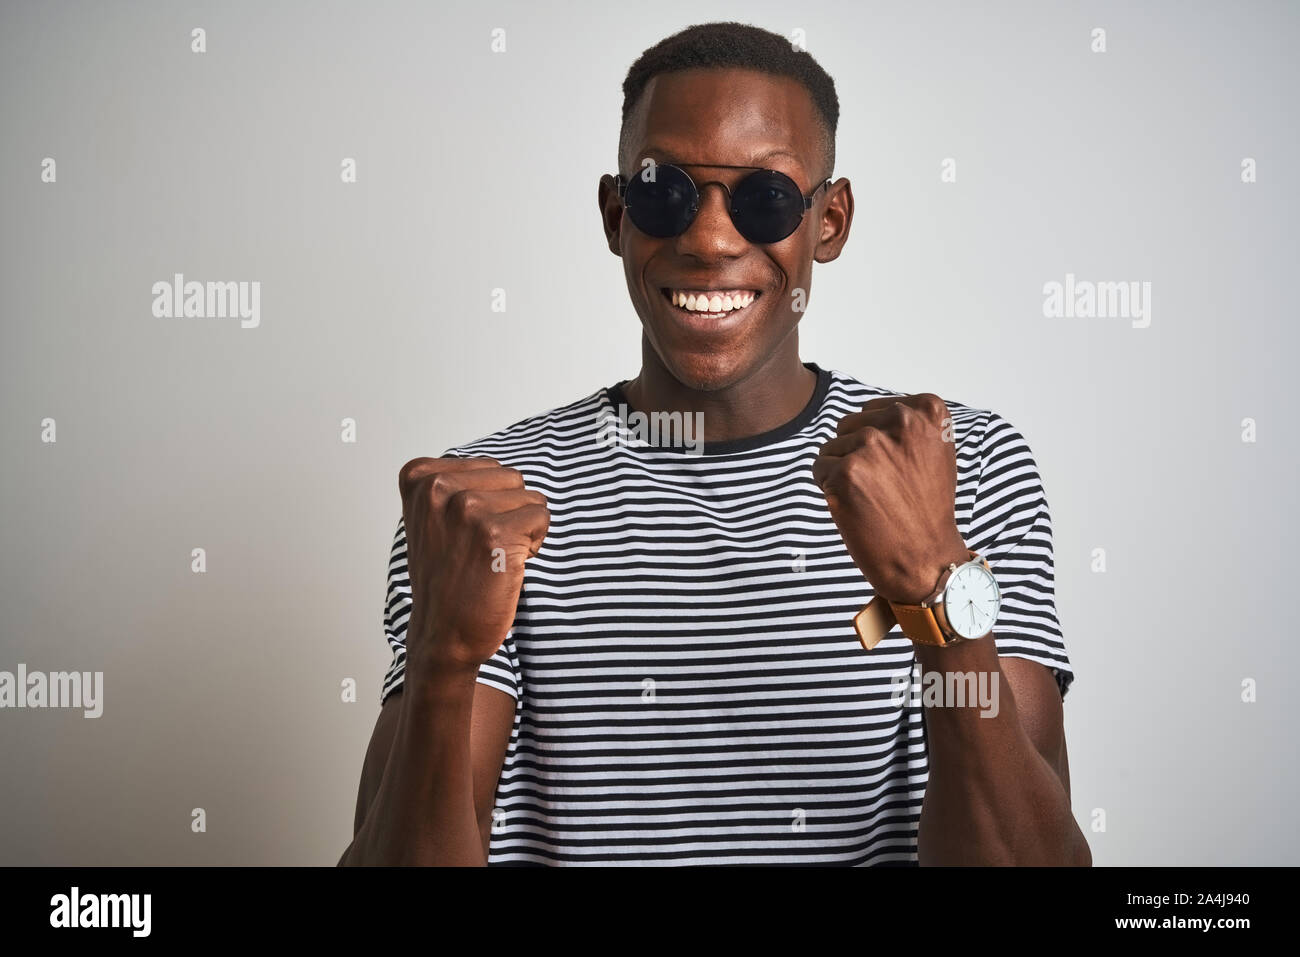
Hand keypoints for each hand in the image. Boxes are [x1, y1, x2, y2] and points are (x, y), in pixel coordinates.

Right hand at [397, 457, 549, 676]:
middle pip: (511, 478)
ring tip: (493, 556)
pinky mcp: (494, 533)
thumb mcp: (433, 517)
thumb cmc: (446, 577)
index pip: (488, 466)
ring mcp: (466, 509)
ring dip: (523, 528)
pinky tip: (507, 565)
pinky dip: (535, 543)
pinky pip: (542, 517)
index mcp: (420, 477)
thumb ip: (456, 484)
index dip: (489, 501)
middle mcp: (438, 487)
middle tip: (482, 548)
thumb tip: (500, 468)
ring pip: (530, 497)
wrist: (443, 634)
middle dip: (509, 512)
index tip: (463, 534)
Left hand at [812, 393, 968, 602]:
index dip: (880, 443)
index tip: (901, 468)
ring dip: (844, 473)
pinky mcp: (846, 471)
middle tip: (886, 488)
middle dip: (858, 455)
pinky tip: (857, 507)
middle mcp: (901, 420)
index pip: (874, 411)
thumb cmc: (926, 509)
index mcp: (927, 410)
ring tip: (874, 498)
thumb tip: (864, 415)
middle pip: (850, 425)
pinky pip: (819, 469)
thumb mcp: (933, 452)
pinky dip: (831, 489)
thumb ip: (904, 426)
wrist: (927, 558)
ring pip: (832, 447)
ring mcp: (871, 445)